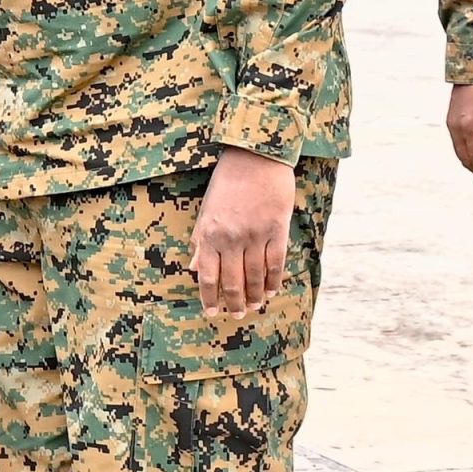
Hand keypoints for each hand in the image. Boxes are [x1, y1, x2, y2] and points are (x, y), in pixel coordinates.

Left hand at [191, 147, 296, 313]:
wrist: (255, 157)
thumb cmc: (227, 182)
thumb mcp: (206, 210)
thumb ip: (201, 240)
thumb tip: (195, 268)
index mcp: (210, 234)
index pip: (208, 277)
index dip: (210, 299)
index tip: (212, 313)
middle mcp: (231, 239)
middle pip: (233, 282)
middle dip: (234, 303)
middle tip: (237, 314)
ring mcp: (255, 236)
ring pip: (256, 278)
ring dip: (255, 296)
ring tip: (254, 307)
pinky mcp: (277, 231)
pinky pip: (276, 265)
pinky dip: (274, 282)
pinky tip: (271, 291)